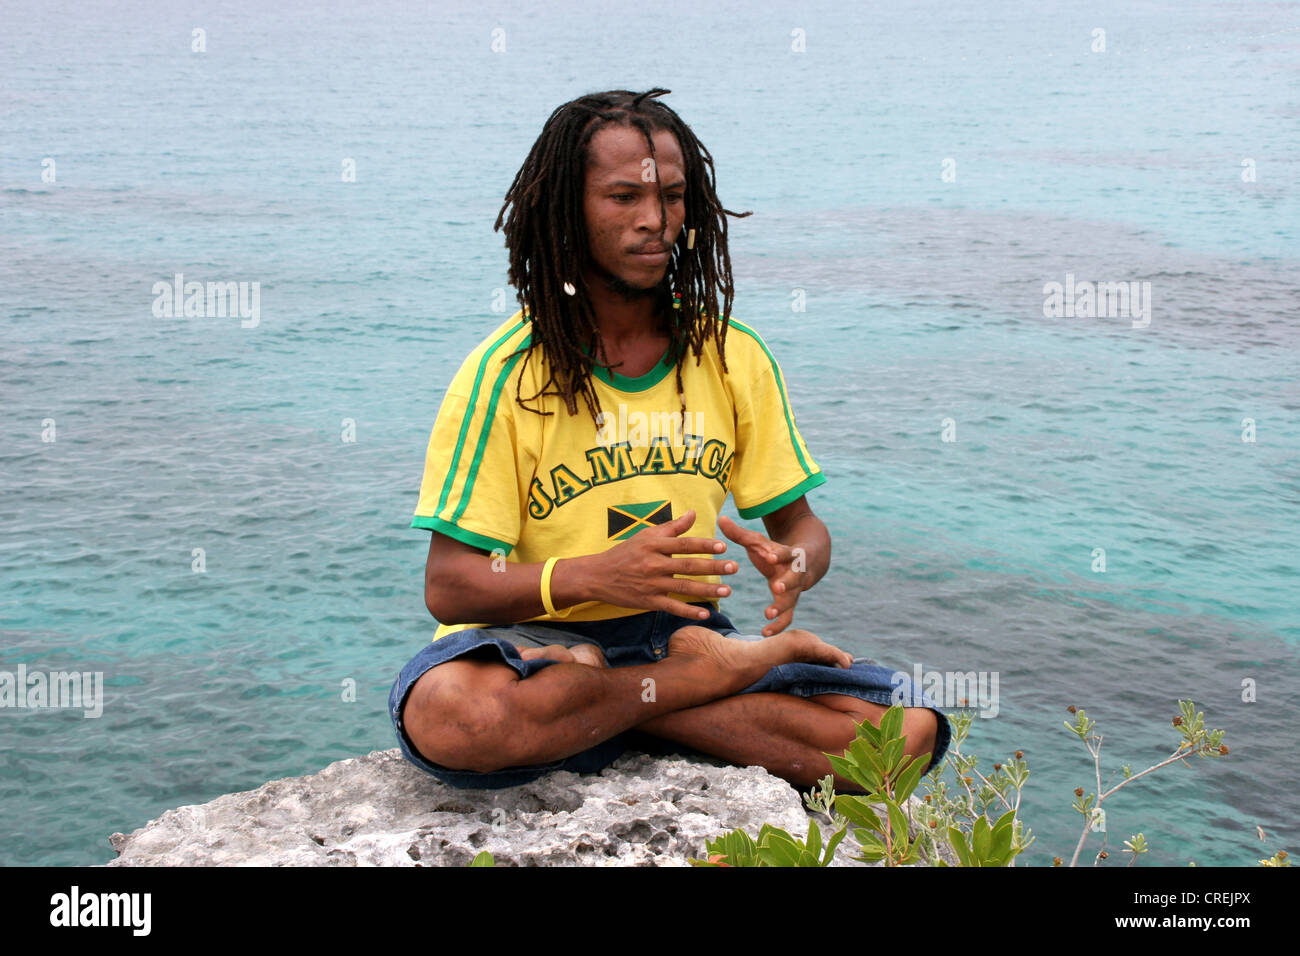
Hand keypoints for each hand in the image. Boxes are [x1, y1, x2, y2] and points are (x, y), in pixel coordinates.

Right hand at [584, 509, 738, 619]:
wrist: (598, 576)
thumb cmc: (625, 553)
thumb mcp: (646, 535)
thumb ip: (672, 526)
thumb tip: (694, 513)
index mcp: (654, 545)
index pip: (683, 544)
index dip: (704, 545)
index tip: (723, 546)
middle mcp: (654, 564)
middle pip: (688, 566)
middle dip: (713, 567)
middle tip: (733, 567)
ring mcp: (651, 584)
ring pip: (683, 587)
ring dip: (707, 590)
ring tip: (727, 590)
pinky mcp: (648, 601)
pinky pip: (672, 606)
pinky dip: (688, 611)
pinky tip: (705, 614)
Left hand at [717, 514, 806, 635]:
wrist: (806, 561)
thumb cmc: (775, 551)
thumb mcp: (760, 542)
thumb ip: (740, 534)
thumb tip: (720, 518)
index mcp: (789, 555)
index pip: (786, 553)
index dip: (778, 554)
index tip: (770, 555)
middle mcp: (795, 573)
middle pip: (795, 578)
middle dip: (787, 583)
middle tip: (777, 587)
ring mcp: (795, 590)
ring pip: (792, 600)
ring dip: (782, 609)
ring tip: (767, 615)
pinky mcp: (791, 604)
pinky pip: (787, 617)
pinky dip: (778, 626)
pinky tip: (764, 633)